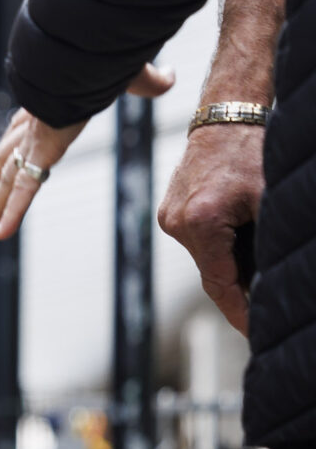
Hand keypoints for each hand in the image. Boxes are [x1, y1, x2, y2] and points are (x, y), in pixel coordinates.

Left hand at [0, 63, 173, 238]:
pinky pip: (23, 188)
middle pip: (7, 159)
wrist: (91, 47)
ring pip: (6, 178)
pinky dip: (11, 213)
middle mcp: (34, 122)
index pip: (27, 133)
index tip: (4, 162)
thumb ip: (150, 81)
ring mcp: (34, 137)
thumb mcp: (133, 73)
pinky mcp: (43, 150)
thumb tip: (171, 76)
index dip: (15, 149)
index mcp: (50, 104)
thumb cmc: (109, 53)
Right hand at [159, 121, 263, 334]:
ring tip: (257, 280)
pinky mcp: (170, 211)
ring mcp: (170, 218)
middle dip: (238, 295)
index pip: (221, 284)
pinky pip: (198, 242)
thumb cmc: (254, 152)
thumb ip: (270, 243)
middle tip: (263, 313)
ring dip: (230, 270)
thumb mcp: (272, 200)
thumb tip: (278, 279)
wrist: (228, 117)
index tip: (255, 332)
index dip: (240, 312)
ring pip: (205, 259)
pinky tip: (241, 249)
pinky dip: (220, 251)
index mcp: (202, 223)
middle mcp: (178, 224)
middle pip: (211, 275)